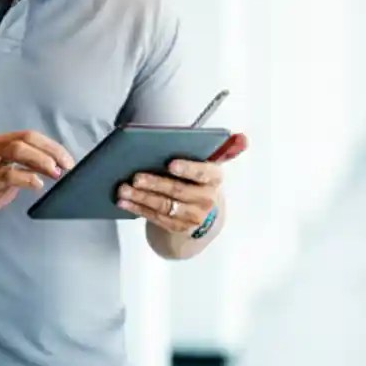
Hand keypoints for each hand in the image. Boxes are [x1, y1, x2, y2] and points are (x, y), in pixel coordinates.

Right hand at [0, 130, 75, 225]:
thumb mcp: (6, 177)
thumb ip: (25, 170)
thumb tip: (53, 170)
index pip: (31, 136)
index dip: (52, 146)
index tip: (68, 160)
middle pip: (27, 139)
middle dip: (51, 151)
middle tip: (67, 166)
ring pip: (17, 150)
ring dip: (40, 160)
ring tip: (55, 172)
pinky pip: (7, 174)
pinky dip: (26, 178)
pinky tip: (37, 185)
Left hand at [117, 133, 247, 233]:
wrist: (204, 215)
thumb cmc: (198, 180)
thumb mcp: (208, 165)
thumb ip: (224, 148)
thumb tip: (243, 137)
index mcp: (215, 177)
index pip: (204, 172)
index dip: (188, 169)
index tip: (170, 164)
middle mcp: (207, 199)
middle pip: (179, 191)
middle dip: (155, 183)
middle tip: (135, 176)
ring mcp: (194, 217)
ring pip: (165, 206)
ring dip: (141, 198)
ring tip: (123, 189)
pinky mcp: (179, 228)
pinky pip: (156, 218)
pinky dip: (138, 209)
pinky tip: (123, 202)